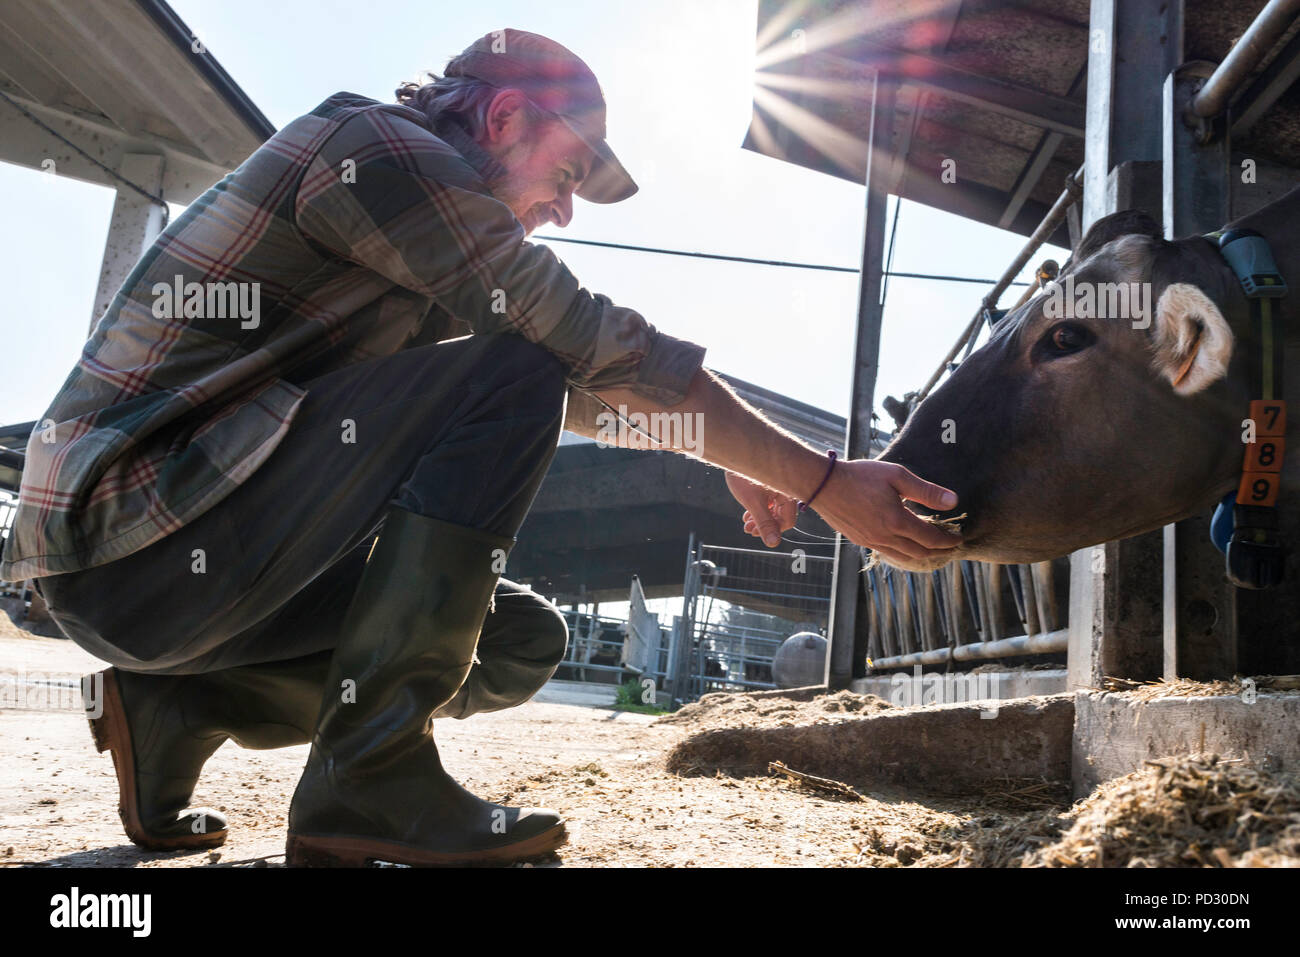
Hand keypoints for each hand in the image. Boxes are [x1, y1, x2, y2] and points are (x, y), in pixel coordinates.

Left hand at [725, 472, 796, 547]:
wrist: (734, 451)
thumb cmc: (745, 475)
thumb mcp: (754, 502)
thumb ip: (764, 523)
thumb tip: (773, 544)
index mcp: (789, 493)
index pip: (788, 521)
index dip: (772, 531)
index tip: (756, 533)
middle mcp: (787, 490)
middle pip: (780, 516)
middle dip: (764, 525)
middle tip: (749, 530)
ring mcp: (778, 486)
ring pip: (773, 509)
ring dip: (760, 519)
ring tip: (746, 525)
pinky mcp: (769, 483)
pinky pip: (768, 501)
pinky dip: (759, 509)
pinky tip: (747, 515)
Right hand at [810, 459, 960, 561]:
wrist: (823, 484)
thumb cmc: (860, 476)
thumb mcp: (897, 476)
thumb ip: (926, 491)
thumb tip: (953, 501)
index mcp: (897, 521)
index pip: (931, 539)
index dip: (948, 541)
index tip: (958, 538)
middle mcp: (885, 537)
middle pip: (919, 553)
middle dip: (938, 551)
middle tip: (949, 546)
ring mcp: (871, 541)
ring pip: (903, 556)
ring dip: (920, 554)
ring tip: (930, 547)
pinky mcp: (859, 540)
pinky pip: (887, 552)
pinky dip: (902, 552)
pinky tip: (903, 543)